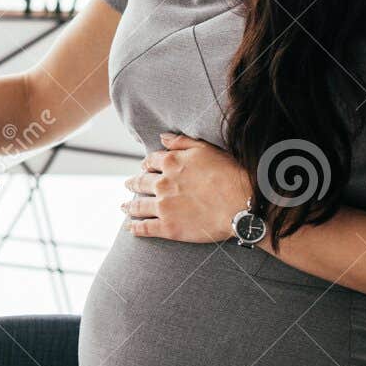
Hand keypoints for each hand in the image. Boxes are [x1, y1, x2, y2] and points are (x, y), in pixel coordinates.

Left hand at [120, 131, 252, 242]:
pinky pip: (145, 228)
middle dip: (133, 183)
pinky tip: (130, 228)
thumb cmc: (229, 174)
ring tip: (124, 207)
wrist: (241, 205)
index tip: (144, 168)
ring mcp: (163, 206)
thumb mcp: (206, 149)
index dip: (146, 165)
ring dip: (129, 206)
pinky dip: (135, 228)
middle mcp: (162, 183)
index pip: (150, 161)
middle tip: (128, 185)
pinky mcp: (168, 227)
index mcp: (171, 162)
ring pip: (138, 206)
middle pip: (140, 182)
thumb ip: (182, 142)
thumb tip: (162, 137)